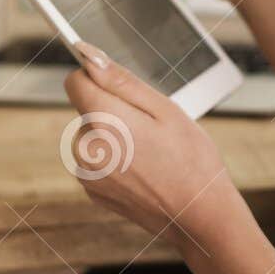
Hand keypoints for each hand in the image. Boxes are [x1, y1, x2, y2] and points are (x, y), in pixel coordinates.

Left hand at [61, 41, 249, 249]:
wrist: (199, 217)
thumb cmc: (191, 160)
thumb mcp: (164, 109)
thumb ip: (121, 81)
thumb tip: (88, 56)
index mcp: (104, 121)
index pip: (75, 80)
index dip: (96, 76)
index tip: (119, 85)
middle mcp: (85, 148)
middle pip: (87, 109)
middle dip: (113, 110)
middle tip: (151, 130)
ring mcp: (86, 173)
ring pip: (91, 135)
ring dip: (112, 136)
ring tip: (149, 153)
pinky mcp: (91, 190)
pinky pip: (94, 159)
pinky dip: (113, 159)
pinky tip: (142, 171)